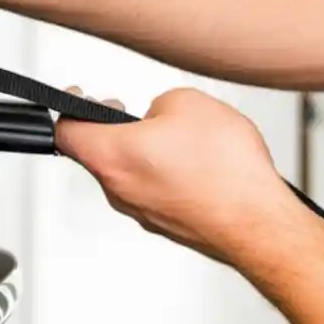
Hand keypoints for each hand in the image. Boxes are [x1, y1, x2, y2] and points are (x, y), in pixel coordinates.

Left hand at [55, 87, 299, 264]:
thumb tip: (157, 115)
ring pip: (127, 173)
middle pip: (96, 153)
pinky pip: (153, 192)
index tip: (78, 98)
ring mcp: (139, 211)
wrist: (259, 225)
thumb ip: (159, 103)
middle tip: (125, 112)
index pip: (65, 132)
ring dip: (142, 152)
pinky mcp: (164, 225)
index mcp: (110, 156)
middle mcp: (117, 189)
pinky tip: (194, 165)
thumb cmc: (225, 173)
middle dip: (111, 128)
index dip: (68, 109)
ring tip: (176, 139)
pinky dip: (164, 174)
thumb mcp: (188, 103)